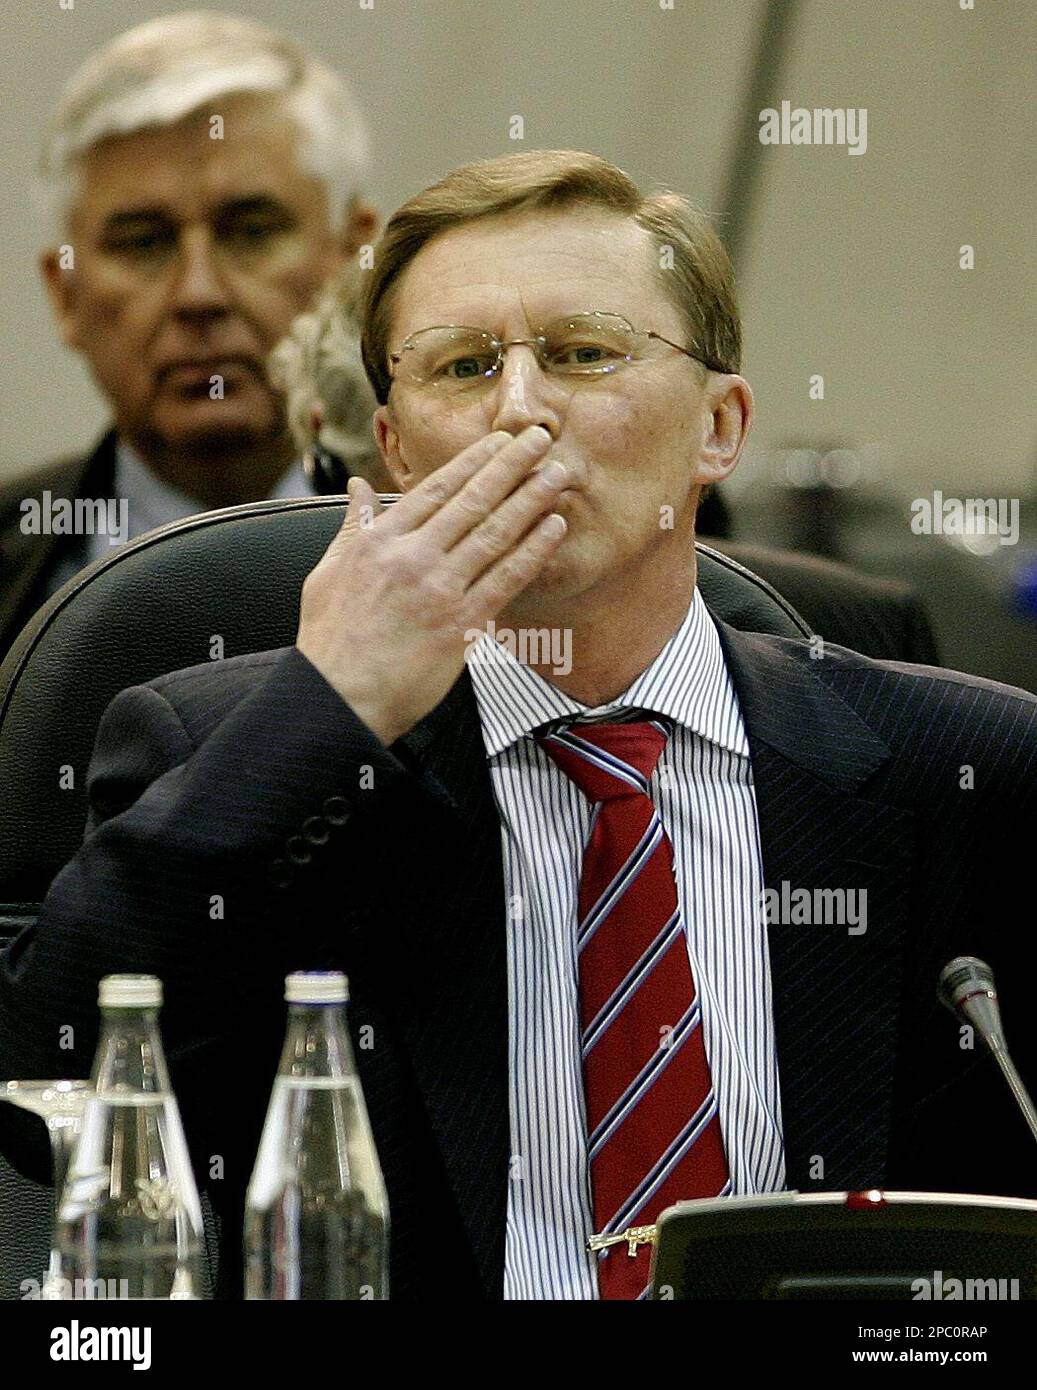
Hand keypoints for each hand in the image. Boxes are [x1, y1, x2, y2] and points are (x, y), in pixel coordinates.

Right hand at [296, 425, 569, 744]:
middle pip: (473, 500)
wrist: (338, 697)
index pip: (437, 488)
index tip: (501, 440)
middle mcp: (413, 557)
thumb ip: (352, 526)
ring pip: (495, 533)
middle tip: (541, 438)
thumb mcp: (328, 572)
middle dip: (512, 465)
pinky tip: (554, 528)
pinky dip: (533, 551)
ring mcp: (440, 589)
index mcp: (380, 540)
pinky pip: (506, 579)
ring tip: (558, 474)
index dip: (474, 461)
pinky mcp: (461, 625)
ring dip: (531, 500)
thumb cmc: (331, 639)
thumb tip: (356, 488)